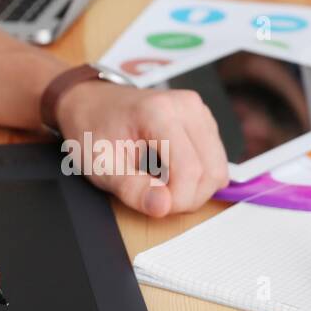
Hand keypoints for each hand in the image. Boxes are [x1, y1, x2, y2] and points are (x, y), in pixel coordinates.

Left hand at [56, 82, 229, 216]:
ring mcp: (200, 112)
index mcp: (160, 112)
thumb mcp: (102, 165)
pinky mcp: (205, 122)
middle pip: (211, 172)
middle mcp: (187, 107)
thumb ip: (132, 188)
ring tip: (162, 184)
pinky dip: (198, 177)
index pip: (190, 170)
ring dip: (194, 189)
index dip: (177, 200)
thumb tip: (163, 207)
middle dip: (187, 197)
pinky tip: (171, 172)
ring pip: (219, 170)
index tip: (155, 206)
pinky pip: (215, 162)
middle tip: (157, 198)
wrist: (91, 103)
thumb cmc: (94, 130)